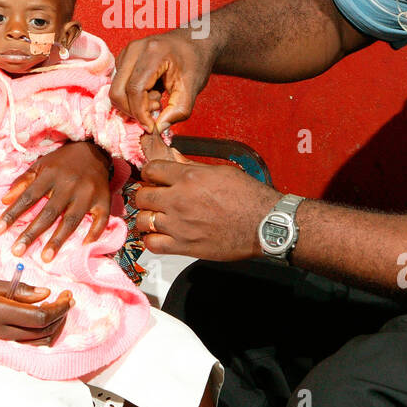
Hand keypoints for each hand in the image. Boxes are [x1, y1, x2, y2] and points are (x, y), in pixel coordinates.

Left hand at [0, 142, 111, 261]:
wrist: (94, 149)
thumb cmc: (62, 162)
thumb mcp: (40, 165)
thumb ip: (23, 182)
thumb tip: (4, 200)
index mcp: (51, 174)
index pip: (29, 197)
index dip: (14, 213)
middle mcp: (69, 184)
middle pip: (49, 212)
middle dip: (32, 233)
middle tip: (17, 251)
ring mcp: (88, 193)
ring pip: (72, 220)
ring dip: (58, 239)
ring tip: (46, 257)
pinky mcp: (104, 199)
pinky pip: (100, 219)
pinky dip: (94, 232)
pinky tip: (83, 245)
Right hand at [0, 278, 73, 344]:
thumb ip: (18, 290)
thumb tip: (45, 294)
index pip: (39, 318)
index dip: (58, 309)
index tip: (67, 295)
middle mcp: (2, 332)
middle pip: (43, 332)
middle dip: (61, 316)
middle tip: (67, 299)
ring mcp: (0, 341)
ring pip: (38, 342)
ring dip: (53, 326)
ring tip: (58, 308)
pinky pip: (28, 343)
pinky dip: (42, 333)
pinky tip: (43, 317)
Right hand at [111, 29, 214, 132]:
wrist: (195, 40)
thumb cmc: (196, 62)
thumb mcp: (193, 88)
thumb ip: (178, 111)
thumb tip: (158, 128)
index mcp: (153, 53)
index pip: (135, 89)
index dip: (140, 113)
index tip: (152, 127)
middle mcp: (135, 49)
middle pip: (117, 90)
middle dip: (133, 110)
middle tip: (156, 109)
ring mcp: (127, 51)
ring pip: (116, 88)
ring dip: (134, 102)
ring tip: (157, 98)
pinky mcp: (124, 56)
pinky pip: (119, 83)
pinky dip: (132, 95)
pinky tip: (151, 91)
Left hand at [132, 158, 278, 262]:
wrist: (264, 224)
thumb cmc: (249, 197)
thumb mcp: (221, 172)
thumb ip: (193, 166)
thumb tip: (175, 160)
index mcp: (189, 177)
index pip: (150, 170)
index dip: (150, 174)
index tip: (154, 178)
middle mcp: (179, 199)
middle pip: (142, 195)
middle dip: (145, 195)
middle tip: (154, 198)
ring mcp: (179, 224)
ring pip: (143, 220)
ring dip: (147, 218)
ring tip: (156, 217)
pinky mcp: (184, 246)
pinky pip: (152, 244)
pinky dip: (151, 240)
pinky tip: (159, 235)